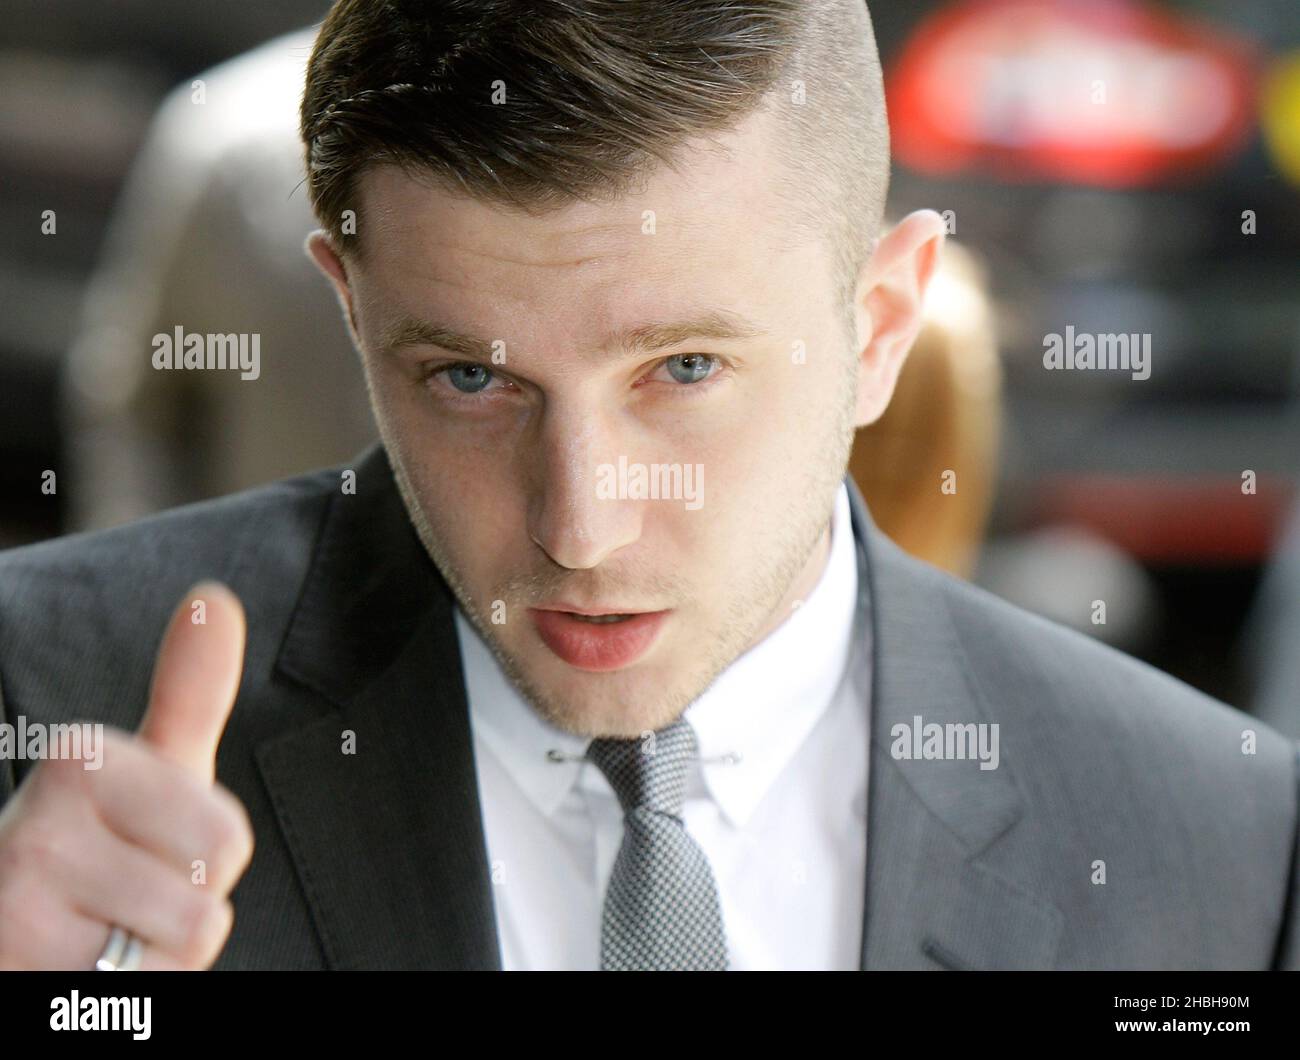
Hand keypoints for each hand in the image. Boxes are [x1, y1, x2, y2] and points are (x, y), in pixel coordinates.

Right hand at [0, 581, 254, 969]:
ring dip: (153, 955)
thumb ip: (189, 692)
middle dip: (185, 907)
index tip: (148, 846)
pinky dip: (128, 991)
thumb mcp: (149, 770)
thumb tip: (216, 595)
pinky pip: (139, 989)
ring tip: (99, 932)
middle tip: (125, 896)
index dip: (208, 859)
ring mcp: (18, 896)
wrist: (10, 937)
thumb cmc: (94, 856)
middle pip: (209, 890)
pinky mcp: (15, 958)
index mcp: (82, 760)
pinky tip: (76, 970)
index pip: (226, 838)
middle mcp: (37, 819)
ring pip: (178, 942)